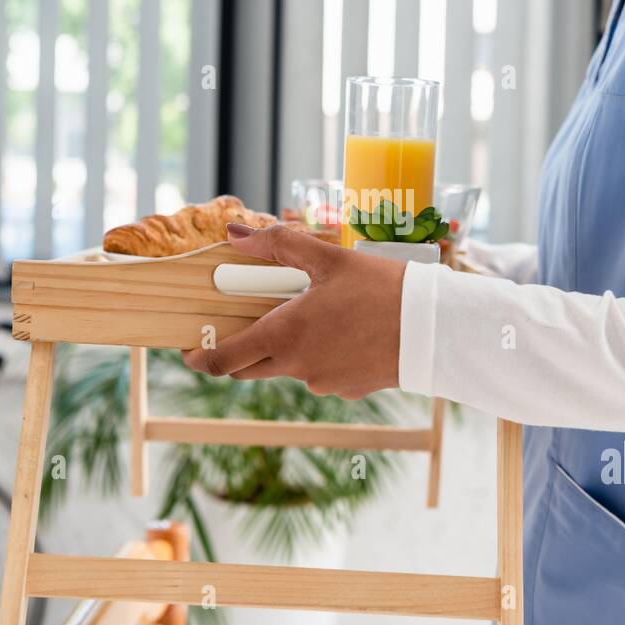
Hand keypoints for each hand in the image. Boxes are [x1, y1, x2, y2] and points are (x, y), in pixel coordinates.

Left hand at [181, 223, 406, 398]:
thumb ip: (278, 243)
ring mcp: (323, 383)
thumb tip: (234, 234)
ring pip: (289, 367)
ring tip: (315, 312)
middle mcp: (298, 367)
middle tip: (249, 319)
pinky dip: (321, 354)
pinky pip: (320, 373)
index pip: (223, 362)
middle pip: (251, 367)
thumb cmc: (383, 289)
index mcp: (284, 336)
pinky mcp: (348, 389)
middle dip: (243, 347)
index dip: (199, 359)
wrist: (435, 328)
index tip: (189, 351)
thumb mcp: (330, 258)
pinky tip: (345, 330)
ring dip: (289, 346)